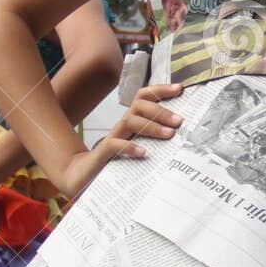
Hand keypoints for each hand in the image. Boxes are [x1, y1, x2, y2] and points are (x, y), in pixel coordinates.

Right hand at [57, 84, 184, 199]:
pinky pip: (115, 145)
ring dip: (152, 126)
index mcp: (131, 122)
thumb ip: (155, 141)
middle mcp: (122, 127)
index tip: (180, 89)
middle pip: (139, 106)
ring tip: (169, 134)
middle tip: (180, 121)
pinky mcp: (103, 154)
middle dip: (161, 111)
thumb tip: (183, 137)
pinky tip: (144, 153)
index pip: (144, 97)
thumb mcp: (139, 149)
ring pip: (130, 122)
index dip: (160, 90)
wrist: (82, 177)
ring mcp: (112, 139)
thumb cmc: (116, 163)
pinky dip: (130, 147)